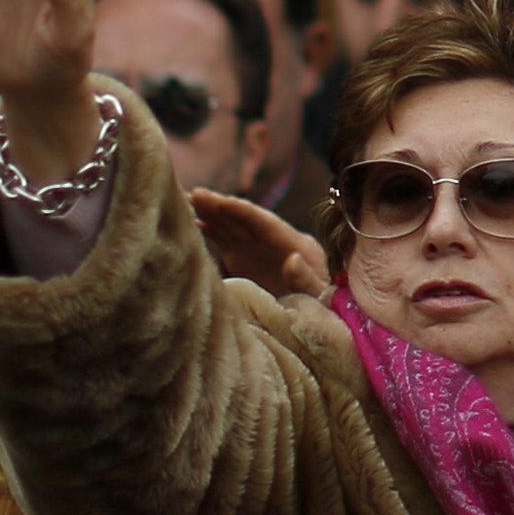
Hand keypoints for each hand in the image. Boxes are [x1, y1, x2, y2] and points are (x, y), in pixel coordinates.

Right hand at [192, 188, 330, 296]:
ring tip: (185, 201)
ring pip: (233, 227)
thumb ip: (307, 279)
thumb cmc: (328, 309)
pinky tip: (192, 224)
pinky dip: (210, 232)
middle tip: (194, 194)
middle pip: (245, 220)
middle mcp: (276, 242)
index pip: (265, 223)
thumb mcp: (323, 296)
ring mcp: (261, 251)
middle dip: (220, 207)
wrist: (326, 319)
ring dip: (211, 214)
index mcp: (297, 245)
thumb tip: (292, 259)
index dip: (242, 212)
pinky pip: (227, 242)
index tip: (220, 202)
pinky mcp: (250, 262)